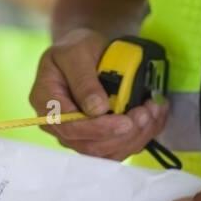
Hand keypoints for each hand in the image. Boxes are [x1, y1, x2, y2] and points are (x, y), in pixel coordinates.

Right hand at [29, 28, 166, 159]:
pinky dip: (141, 136)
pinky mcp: (98, 137)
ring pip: (107, 152)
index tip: (126, 122)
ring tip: (153, 112)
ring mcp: (79, 135)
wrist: (85, 52)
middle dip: (123, 135)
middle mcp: (58, 125)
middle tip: (146, 113)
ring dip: (135, 137)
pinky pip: (120, 147)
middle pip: (89, 146)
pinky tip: (155, 118)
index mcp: (46, 102)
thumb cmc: (76, 48)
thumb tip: (97, 109)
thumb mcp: (76, 52)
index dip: (99, 129)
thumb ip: (83, 79)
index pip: (69, 126)